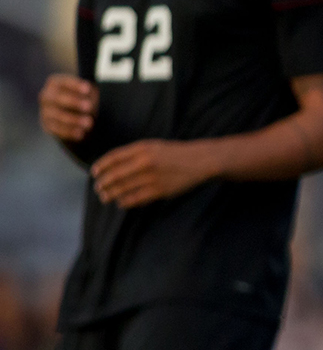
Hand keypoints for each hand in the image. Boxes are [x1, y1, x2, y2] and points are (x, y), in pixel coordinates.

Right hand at [40, 74, 96, 142]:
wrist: (74, 114)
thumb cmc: (84, 97)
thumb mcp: (88, 92)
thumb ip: (89, 93)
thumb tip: (91, 99)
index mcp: (55, 83)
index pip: (63, 82)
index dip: (75, 85)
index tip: (88, 89)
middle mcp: (46, 96)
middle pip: (56, 98)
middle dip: (73, 102)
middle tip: (88, 106)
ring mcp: (45, 111)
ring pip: (56, 115)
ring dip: (73, 120)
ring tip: (89, 123)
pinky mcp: (48, 125)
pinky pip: (56, 129)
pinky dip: (68, 132)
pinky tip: (81, 134)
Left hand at [91, 140, 214, 207]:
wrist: (200, 161)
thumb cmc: (175, 154)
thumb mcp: (154, 146)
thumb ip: (134, 153)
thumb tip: (112, 165)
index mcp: (142, 148)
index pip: (113, 158)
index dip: (101, 166)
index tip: (94, 173)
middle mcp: (145, 162)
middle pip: (114, 175)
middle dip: (103, 184)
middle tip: (98, 189)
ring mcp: (152, 177)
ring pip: (122, 188)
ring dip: (111, 194)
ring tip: (106, 197)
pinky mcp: (159, 190)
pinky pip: (135, 198)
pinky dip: (125, 202)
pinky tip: (121, 202)